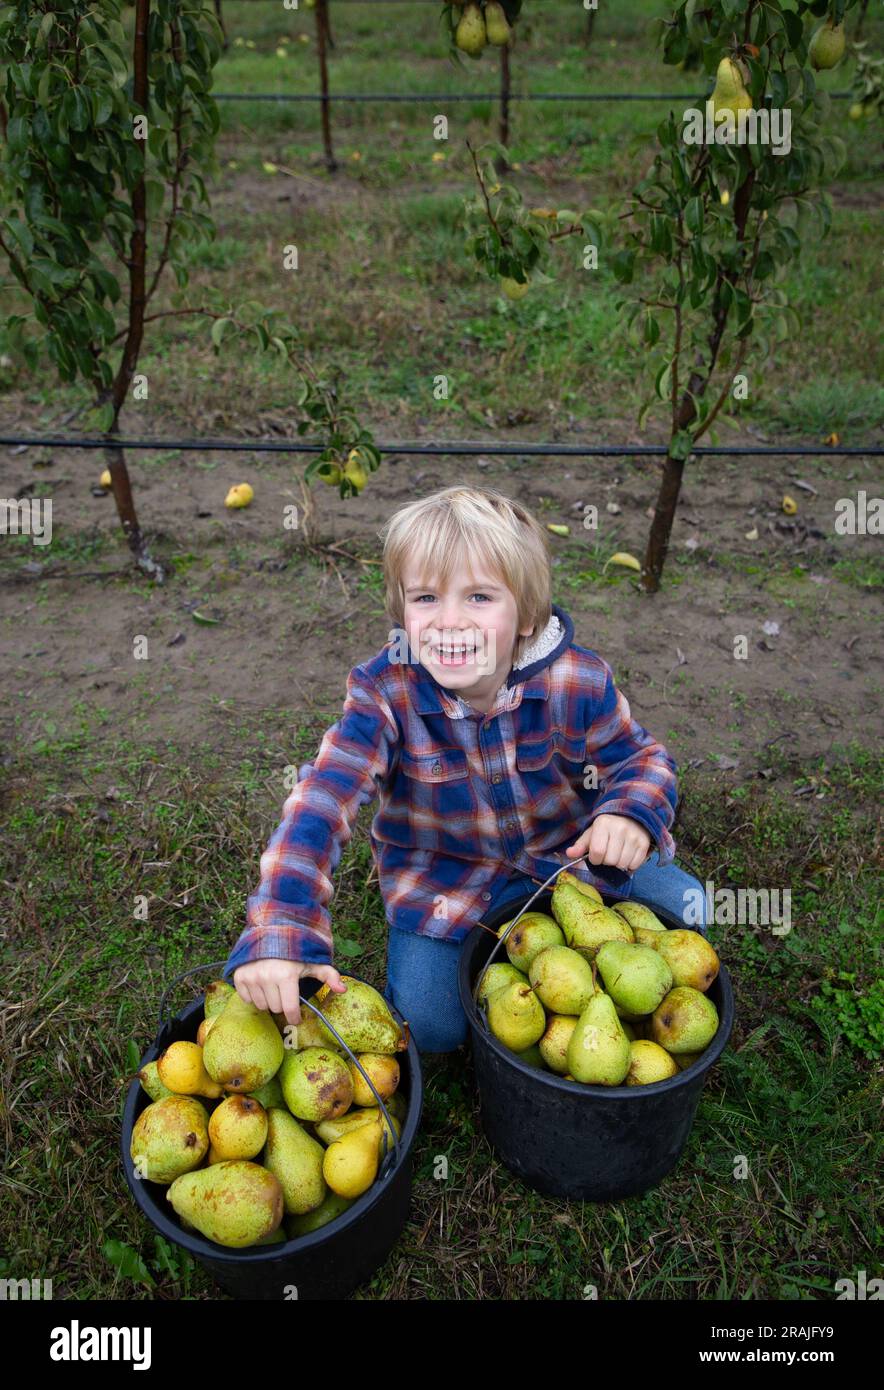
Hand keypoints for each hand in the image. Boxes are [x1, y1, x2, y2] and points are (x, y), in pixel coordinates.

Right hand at [232, 959, 346, 1028]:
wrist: (270, 933)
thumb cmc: (295, 951)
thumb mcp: (313, 962)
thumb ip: (329, 975)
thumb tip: (343, 989)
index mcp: (286, 975)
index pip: (289, 1009)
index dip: (295, 1017)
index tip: (297, 1018)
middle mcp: (266, 976)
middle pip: (276, 1008)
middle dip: (283, 1004)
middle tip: (286, 992)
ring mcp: (251, 977)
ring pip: (262, 1006)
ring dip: (269, 1000)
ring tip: (274, 987)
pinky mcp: (240, 976)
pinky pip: (247, 999)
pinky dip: (254, 996)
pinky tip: (261, 984)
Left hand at [565, 814, 650, 872]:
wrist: (630, 817)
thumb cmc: (607, 828)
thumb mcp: (591, 833)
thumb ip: (580, 845)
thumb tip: (569, 854)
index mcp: (603, 824)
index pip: (597, 852)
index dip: (595, 859)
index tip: (596, 855)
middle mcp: (620, 828)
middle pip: (610, 861)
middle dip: (606, 861)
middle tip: (608, 853)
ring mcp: (634, 836)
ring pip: (622, 865)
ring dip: (618, 864)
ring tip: (618, 853)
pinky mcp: (644, 843)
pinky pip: (634, 865)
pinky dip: (629, 865)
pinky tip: (627, 855)